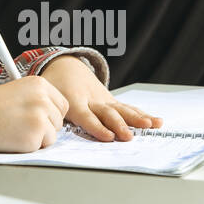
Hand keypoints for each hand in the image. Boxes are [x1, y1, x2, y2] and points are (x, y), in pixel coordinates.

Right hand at [0, 76, 68, 151]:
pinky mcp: (36, 134)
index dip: (52, 114)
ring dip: (39, 137)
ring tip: (18, 130)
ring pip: (53, 135)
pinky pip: (43, 146)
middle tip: (25, 125)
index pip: (63, 104)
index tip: (42, 118)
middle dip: (46, 127)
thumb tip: (53, 112)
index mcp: (40, 84)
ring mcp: (41, 117)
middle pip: (59, 120)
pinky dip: (31, 146)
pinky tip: (15, 137)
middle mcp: (43, 98)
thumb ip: (38, 98)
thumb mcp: (17, 90)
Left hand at [39, 55, 162, 140]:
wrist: (65, 66)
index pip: (87, 117)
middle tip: (129, 137)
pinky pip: (128, 108)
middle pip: (108, 114)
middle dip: (119, 125)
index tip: (108, 137)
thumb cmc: (53, 86)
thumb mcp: (46, 97)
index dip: (97, 127)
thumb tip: (49, 133)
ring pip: (122, 109)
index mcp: (74, 101)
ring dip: (137, 118)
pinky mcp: (112, 100)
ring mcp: (104, 99)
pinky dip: (142, 114)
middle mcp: (92, 100)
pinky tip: (156, 121)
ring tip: (150, 126)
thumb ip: (50, 114)